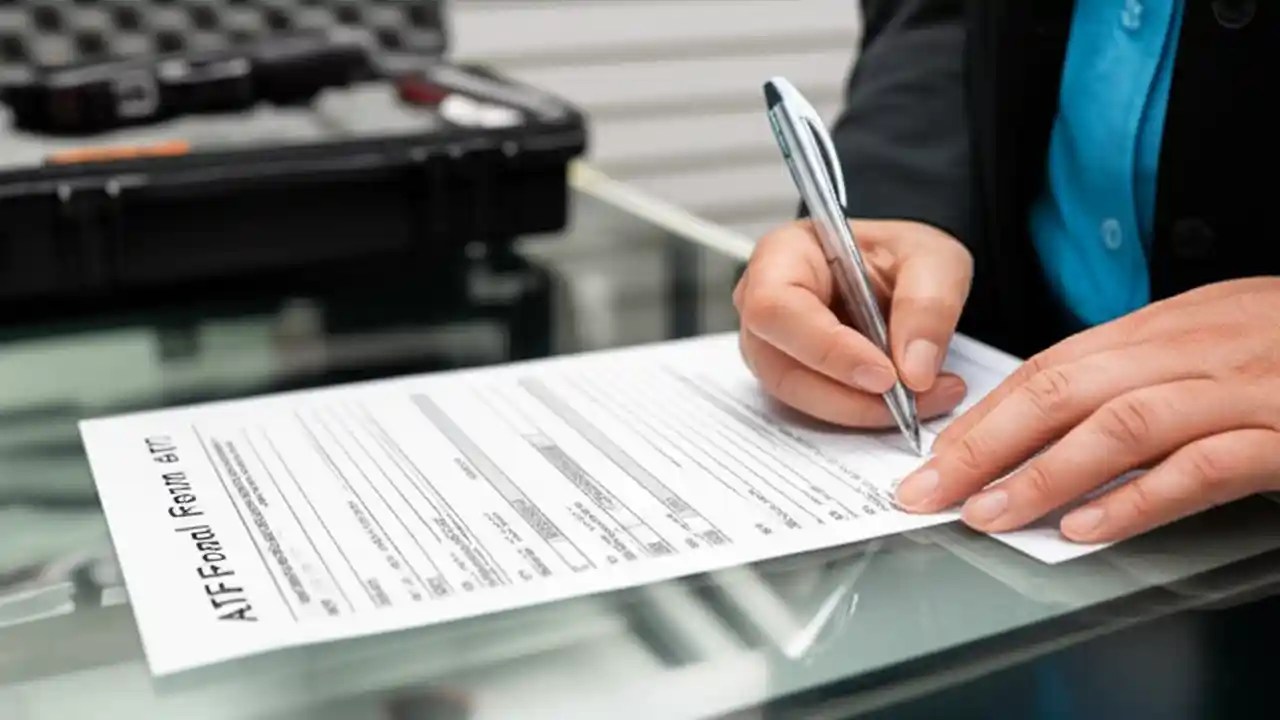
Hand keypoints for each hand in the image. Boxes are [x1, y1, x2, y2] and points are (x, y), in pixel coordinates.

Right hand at [733, 218, 973, 426]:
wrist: (901, 275)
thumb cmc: (900, 255)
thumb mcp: (932, 259)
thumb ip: (928, 304)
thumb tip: (915, 372)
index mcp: (782, 253)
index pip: (778, 308)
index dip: (827, 348)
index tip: (886, 376)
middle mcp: (760, 302)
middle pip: (781, 366)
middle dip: (850, 394)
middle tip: (914, 398)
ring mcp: (770, 345)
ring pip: (799, 396)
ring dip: (861, 409)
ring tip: (924, 399)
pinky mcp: (790, 376)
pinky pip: (816, 406)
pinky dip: (862, 412)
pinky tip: (905, 401)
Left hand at [894, 277, 1279, 542]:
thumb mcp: (1219, 343)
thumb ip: (1147, 372)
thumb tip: (1062, 419)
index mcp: (1173, 323)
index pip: (1054, 365)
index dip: (987, 413)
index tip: (935, 455)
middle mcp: (1199, 345)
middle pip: (1066, 387)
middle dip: (985, 442)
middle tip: (930, 490)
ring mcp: (1247, 386)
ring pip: (1122, 422)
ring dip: (1043, 472)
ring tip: (988, 514)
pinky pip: (1204, 464)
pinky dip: (1140, 498)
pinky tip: (1090, 528)